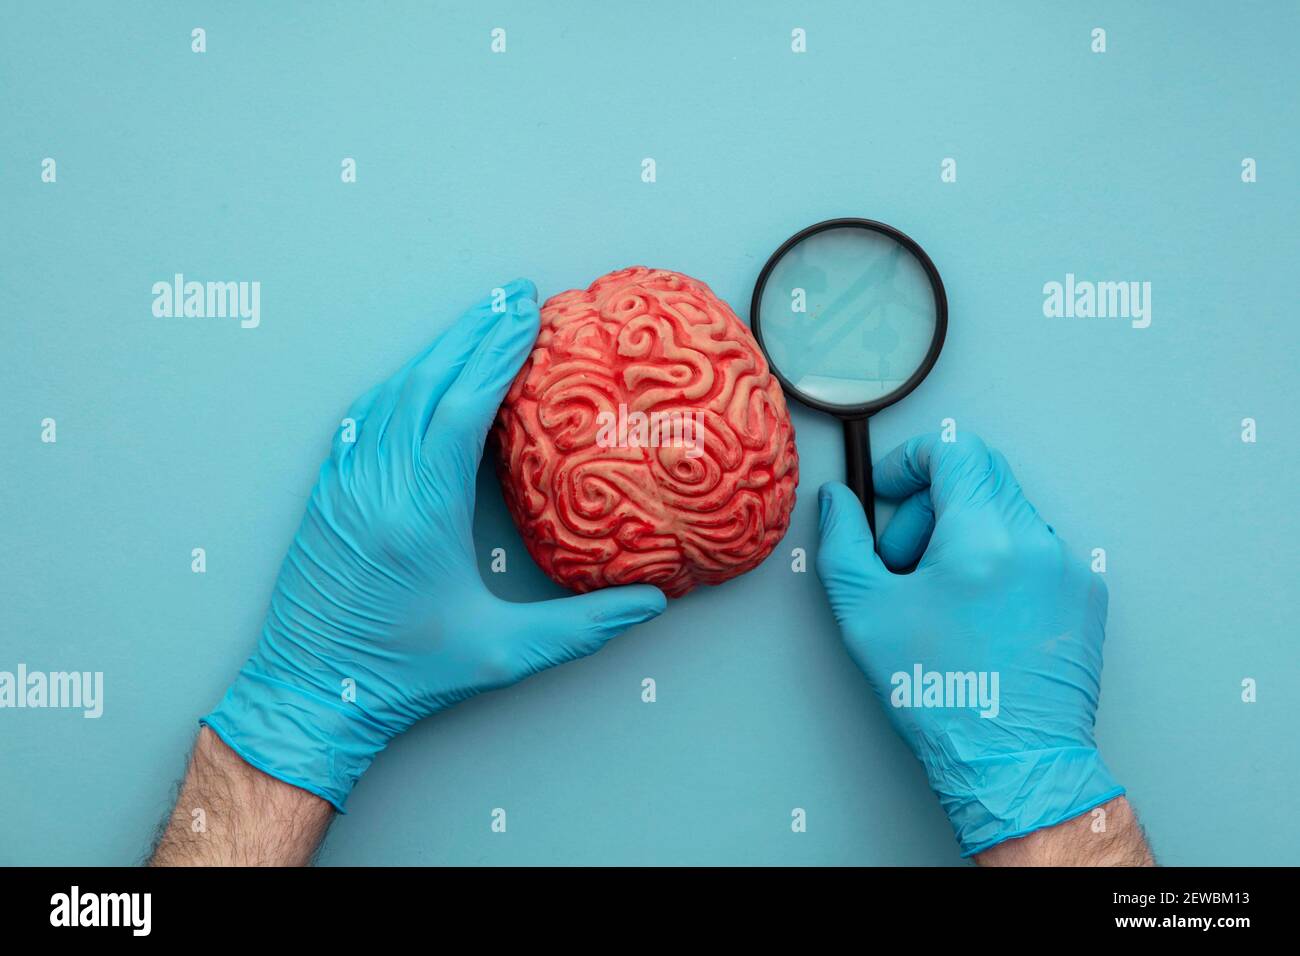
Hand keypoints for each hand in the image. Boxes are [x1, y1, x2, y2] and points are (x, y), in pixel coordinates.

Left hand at [203, 279, 666, 809]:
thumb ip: (581, 627)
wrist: (310, 697)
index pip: (462, 407)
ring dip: (437, 349)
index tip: (528, 313)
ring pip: (393, 392)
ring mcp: (346, 484)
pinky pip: (367, 417)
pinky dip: (401, 381)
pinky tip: (421, 370)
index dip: (497, 353)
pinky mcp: (329, 493)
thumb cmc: (403, 677)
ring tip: (478, 318)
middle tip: (512, 294)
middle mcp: (377, 484)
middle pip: (427, 382)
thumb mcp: (502, 654)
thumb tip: (650, 602)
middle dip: (473, 332)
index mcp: (418, 512)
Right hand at [815, 433, 1123, 856]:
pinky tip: (976, 615)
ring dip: (963, 537)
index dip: (909, 462)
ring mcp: (1067, 568)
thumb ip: (843, 543)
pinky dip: (998, 565)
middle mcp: (1035, 541)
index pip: (953, 447)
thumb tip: (838, 504)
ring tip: (941, 597)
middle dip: (929, 507)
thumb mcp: (866, 613)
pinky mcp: (1084, 596)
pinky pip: (1033, 551)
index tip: (889, 491)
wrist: (1012, 762)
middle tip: (906, 560)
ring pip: (1004, 515)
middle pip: (977, 478)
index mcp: (983, 535)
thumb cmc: (945, 698)